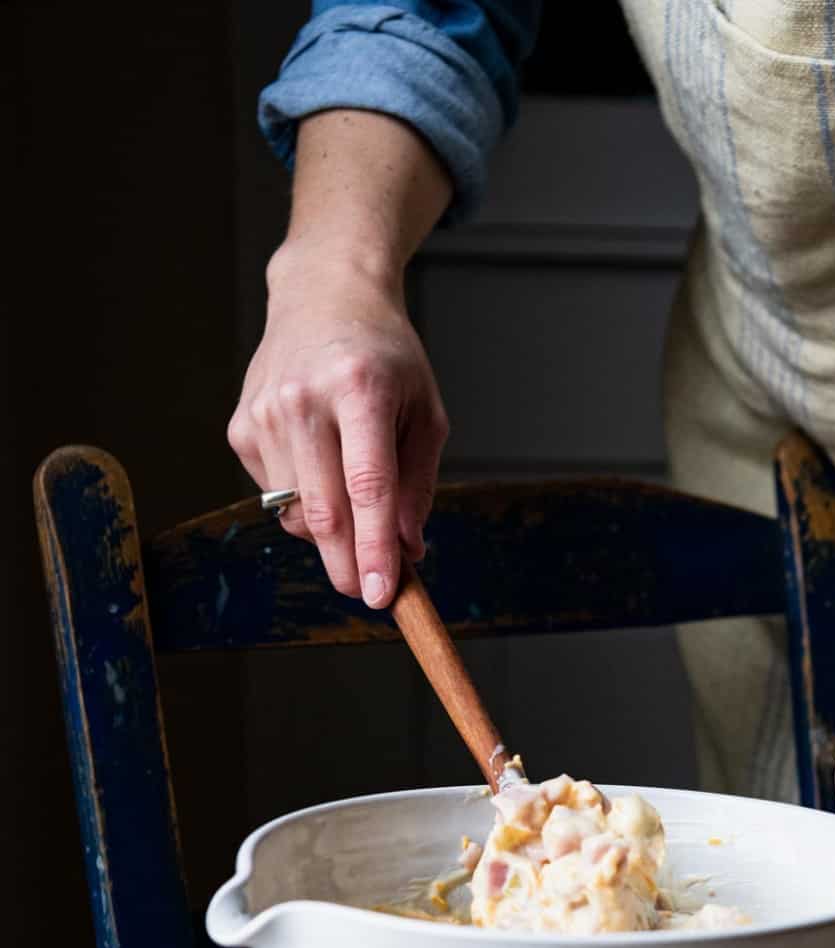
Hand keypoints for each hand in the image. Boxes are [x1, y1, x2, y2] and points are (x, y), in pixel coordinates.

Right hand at [228, 244, 447, 607]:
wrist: (323, 297)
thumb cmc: (385, 358)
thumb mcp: (424, 412)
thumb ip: (417, 485)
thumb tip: (407, 550)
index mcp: (360, 389)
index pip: (367, 487)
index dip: (374, 549)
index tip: (380, 594)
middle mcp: (303, 399)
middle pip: (324, 512)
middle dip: (348, 566)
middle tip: (367, 592)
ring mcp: (264, 414)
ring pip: (297, 514)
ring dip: (331, 533)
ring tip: (355, 501)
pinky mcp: (240, 429)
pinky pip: (277, 497)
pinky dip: (305, 503)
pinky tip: (320, 465)